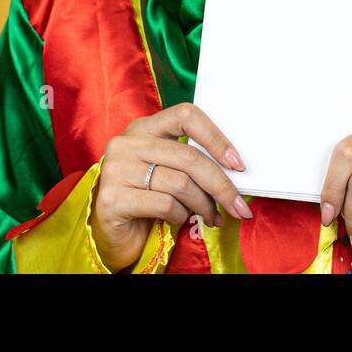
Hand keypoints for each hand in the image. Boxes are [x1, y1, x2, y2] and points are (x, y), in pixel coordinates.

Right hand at [89, 102, 252, 271]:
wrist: (112, 235)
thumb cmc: (147, 200)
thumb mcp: (168, 172)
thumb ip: (190, 164)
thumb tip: (234, 172)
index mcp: (143, 128)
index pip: (186, 116)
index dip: (216, 138)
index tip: (237, 164)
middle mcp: (126, 143)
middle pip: (189, 157)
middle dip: (221, 184)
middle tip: (239, 206)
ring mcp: (116, 170)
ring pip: (181, 184)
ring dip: (204, 205)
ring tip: (211, 217)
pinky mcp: (112, 199)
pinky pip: (166, 205)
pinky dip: (182, 216)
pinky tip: (180, 220)